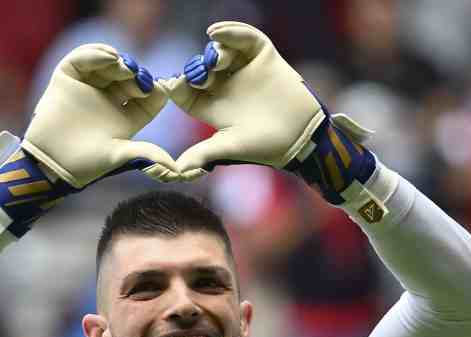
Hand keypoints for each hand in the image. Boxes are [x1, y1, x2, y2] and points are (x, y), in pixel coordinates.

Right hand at [23, 44, 178, 187]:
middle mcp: (110, 101)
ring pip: (108, 64)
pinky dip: (95, 53)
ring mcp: (89, 88)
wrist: (51, 164)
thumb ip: (148, 155)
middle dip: (137, 74)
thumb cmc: (86, 165)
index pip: (149, 97)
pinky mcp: (66, 80)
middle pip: (130, 77)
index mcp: (127, 118)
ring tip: (125, 66)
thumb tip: (176, 169)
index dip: (157, 89)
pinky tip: (107, 57)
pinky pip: (81, 59)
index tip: (161, 87)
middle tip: (139, 76)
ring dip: (118, 61)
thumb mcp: (121, 156)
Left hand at [162, 22, 324, 177]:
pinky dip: (231, 31)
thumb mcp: (229, 146)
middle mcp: (226, 87)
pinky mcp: (263, 57)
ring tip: (213, 60)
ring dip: (213, 53)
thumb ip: (203, 153)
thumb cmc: (265, 146)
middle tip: (198, 74)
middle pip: (201, 70)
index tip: (169, 84)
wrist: (301, 135)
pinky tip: (215, 32)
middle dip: (196, 70)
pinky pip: (245, 38)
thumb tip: (177, 170)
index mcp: (214, 108)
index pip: (186, 92)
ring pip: (220, 52)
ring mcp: (244, 71)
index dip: (177, 87)